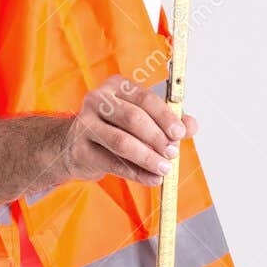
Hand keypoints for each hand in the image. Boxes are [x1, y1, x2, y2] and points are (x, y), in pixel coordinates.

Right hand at [58, 74, 200, 187]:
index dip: (165, 116)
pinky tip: (152, 179)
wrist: (74, 146)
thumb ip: (167, 121)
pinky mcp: (80, 150)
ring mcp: (84, 124)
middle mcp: (97, 100)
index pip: (144, 98)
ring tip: (165, 168)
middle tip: (173, 153)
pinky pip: (113, 163)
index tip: (180, 133)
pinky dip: (137, 173)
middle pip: (132, 118)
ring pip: (121, 142)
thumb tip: (192, 126)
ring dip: (148, 157)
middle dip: (157, 138)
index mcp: (115, 86)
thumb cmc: (113, 128)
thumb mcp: (140, 119)